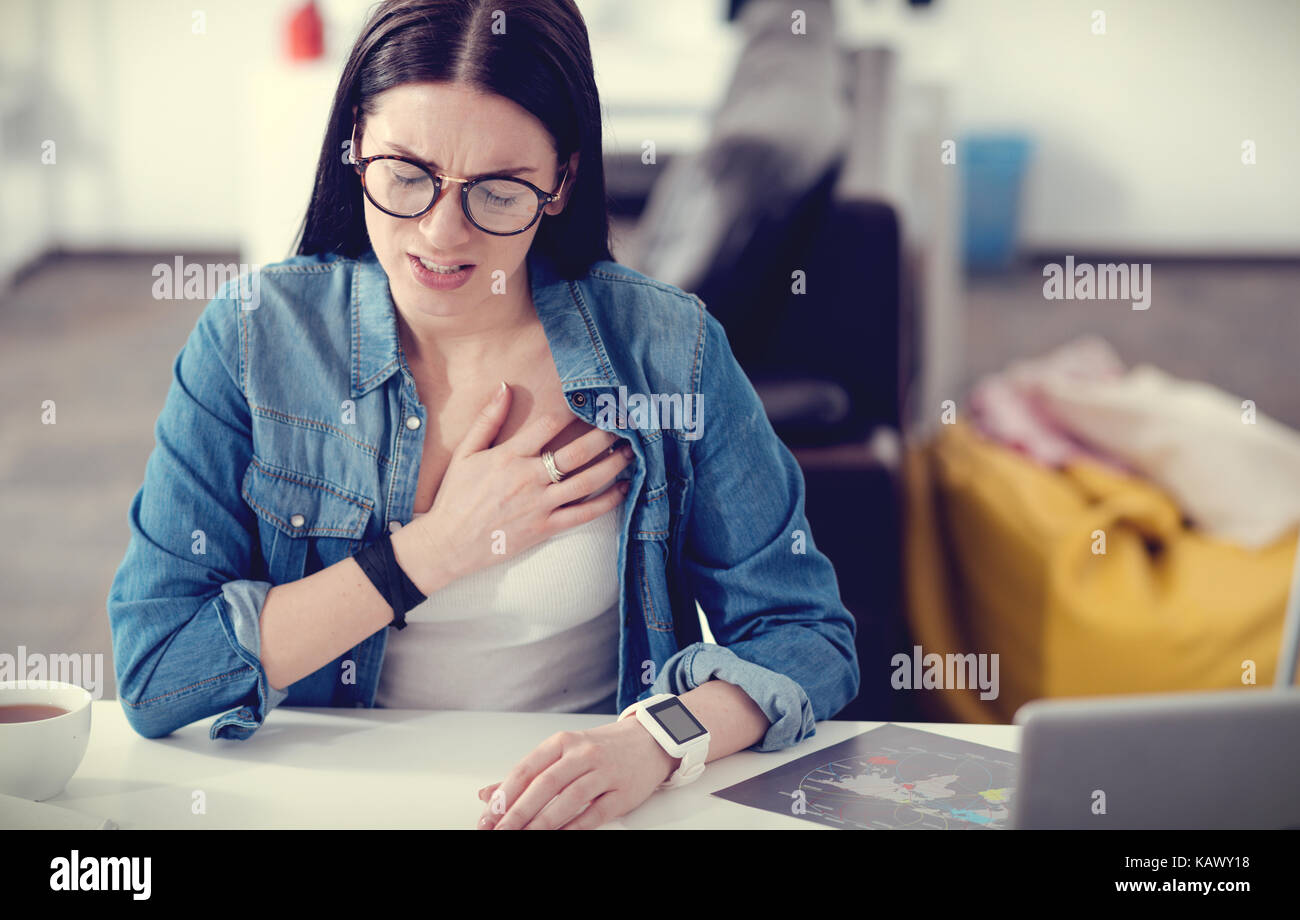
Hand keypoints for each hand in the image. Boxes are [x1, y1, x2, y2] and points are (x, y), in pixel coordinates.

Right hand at [403, 382, 633, 589]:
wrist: (448, 544)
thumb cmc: (455, 496)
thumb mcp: (465, 453)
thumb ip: (487, 419)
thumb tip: (505, 386)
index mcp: (509, 456)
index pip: (549, 425)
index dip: (572, 410)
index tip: (590, 400)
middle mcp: (529, 479)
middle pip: (577, 452)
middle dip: (605, 435)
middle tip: (623, 422)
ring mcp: (540, 505)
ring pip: (587, 482)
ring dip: (614, 464)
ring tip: (632, 450)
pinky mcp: (546, 528)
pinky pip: (584, 513)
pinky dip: (608, 501)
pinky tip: (623, 487)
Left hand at [474, 717, 679, 829]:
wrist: (650, 740)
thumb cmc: (601, 748)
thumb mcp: (562, 752)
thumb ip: (527, 774)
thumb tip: (489, 795)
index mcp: (563, 742)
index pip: (527, 768)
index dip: (505, 795)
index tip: (489, 816)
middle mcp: (583, 754)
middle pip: (545, 786)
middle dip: (518, 813)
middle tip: (501, 832)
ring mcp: (605, 773)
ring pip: (569, 800)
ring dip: (543, 824)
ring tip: (524, 836)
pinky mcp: (623, 793)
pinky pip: (595, 814)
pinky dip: (574, 827)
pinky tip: (559, 835)